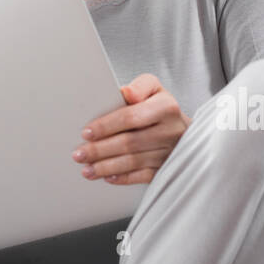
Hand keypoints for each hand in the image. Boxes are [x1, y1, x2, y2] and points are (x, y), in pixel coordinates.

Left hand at [72, 74, 189, 184]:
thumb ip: (140, 86)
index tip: (87, 132)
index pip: (131, 117)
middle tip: (79, 154)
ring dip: (106, 167)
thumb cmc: (160, 107)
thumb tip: (126, 92)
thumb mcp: (153, 88)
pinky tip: (107, 177)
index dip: (106, 126)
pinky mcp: (167, 168)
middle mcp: (170, 131)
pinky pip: (143, 177)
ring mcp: (169, 152)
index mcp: (166, 107)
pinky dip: (123, 178)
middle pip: (129, 142)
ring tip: (86, 169)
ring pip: (133, 162)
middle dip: (100, 150)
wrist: (184, 131)